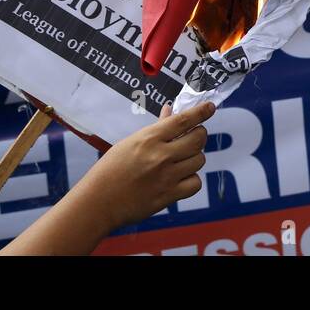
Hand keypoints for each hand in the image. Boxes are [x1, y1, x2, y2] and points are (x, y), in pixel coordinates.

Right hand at [77, 102, 212, 232]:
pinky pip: (195, 183)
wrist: (98, 202)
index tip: (210, 107)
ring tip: (181, 160)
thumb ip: (156, 128)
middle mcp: (161, 155)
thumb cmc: (110, 170)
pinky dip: (192, 180)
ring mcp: (167, 176)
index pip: (184, 120)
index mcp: (149, 138)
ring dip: (194, 158)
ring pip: (199, 160)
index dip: (201, 112)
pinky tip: (180, 178)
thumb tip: (170, 111)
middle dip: (199, 135)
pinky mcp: (169, 195)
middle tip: (192, 138)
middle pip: (198, 139)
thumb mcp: (130, 143)